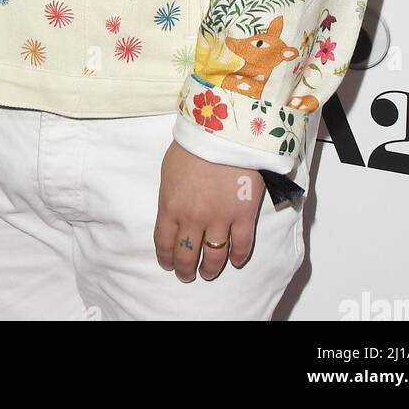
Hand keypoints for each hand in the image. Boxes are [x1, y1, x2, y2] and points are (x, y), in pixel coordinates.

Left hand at [153, 141, 264, 280]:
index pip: (164, 243)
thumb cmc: (191, 146)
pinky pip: (242, 246)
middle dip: (184, 269)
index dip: (165, 258)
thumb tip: (173, 213)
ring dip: (209, 269)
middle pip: (187, 255)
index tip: (167, 264)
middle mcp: (193, 219)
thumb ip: (170, 197)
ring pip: (214, 256)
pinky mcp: (244, 216)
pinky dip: (238, 257)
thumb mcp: (168, 171)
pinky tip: (234, 260)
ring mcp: (220, 219)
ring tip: (207, 272)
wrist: (222, 134)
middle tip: (186, 274)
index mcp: (170, 206)